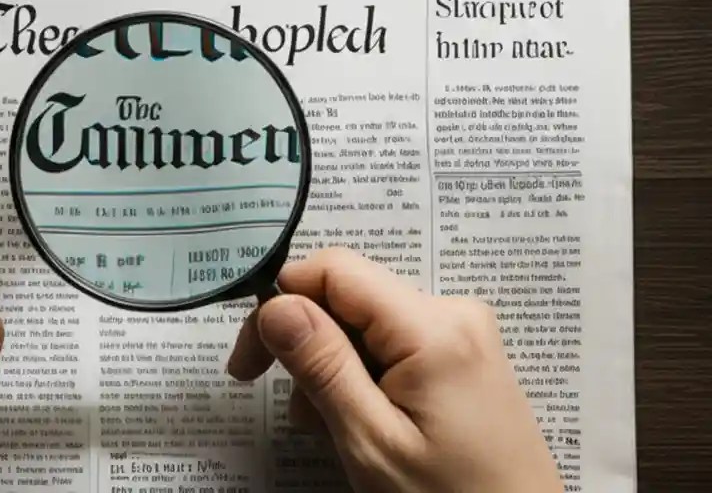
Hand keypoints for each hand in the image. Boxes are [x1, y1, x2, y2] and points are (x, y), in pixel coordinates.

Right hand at [227, 248, 561, 492]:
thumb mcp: (372, 442)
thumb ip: (323, 367)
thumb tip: (273, 303)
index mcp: (434, 326)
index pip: (335, 270)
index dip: (280, 302)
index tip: (247, 363)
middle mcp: (453, 312)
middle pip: (349, 297)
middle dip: (308, 348)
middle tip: (291, 414)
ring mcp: (463, 334)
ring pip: (366, 326)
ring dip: (334, 372)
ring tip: (334, 434)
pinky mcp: (464, 357)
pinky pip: (394, 346)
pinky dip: (365, 380)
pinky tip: (363, 426)